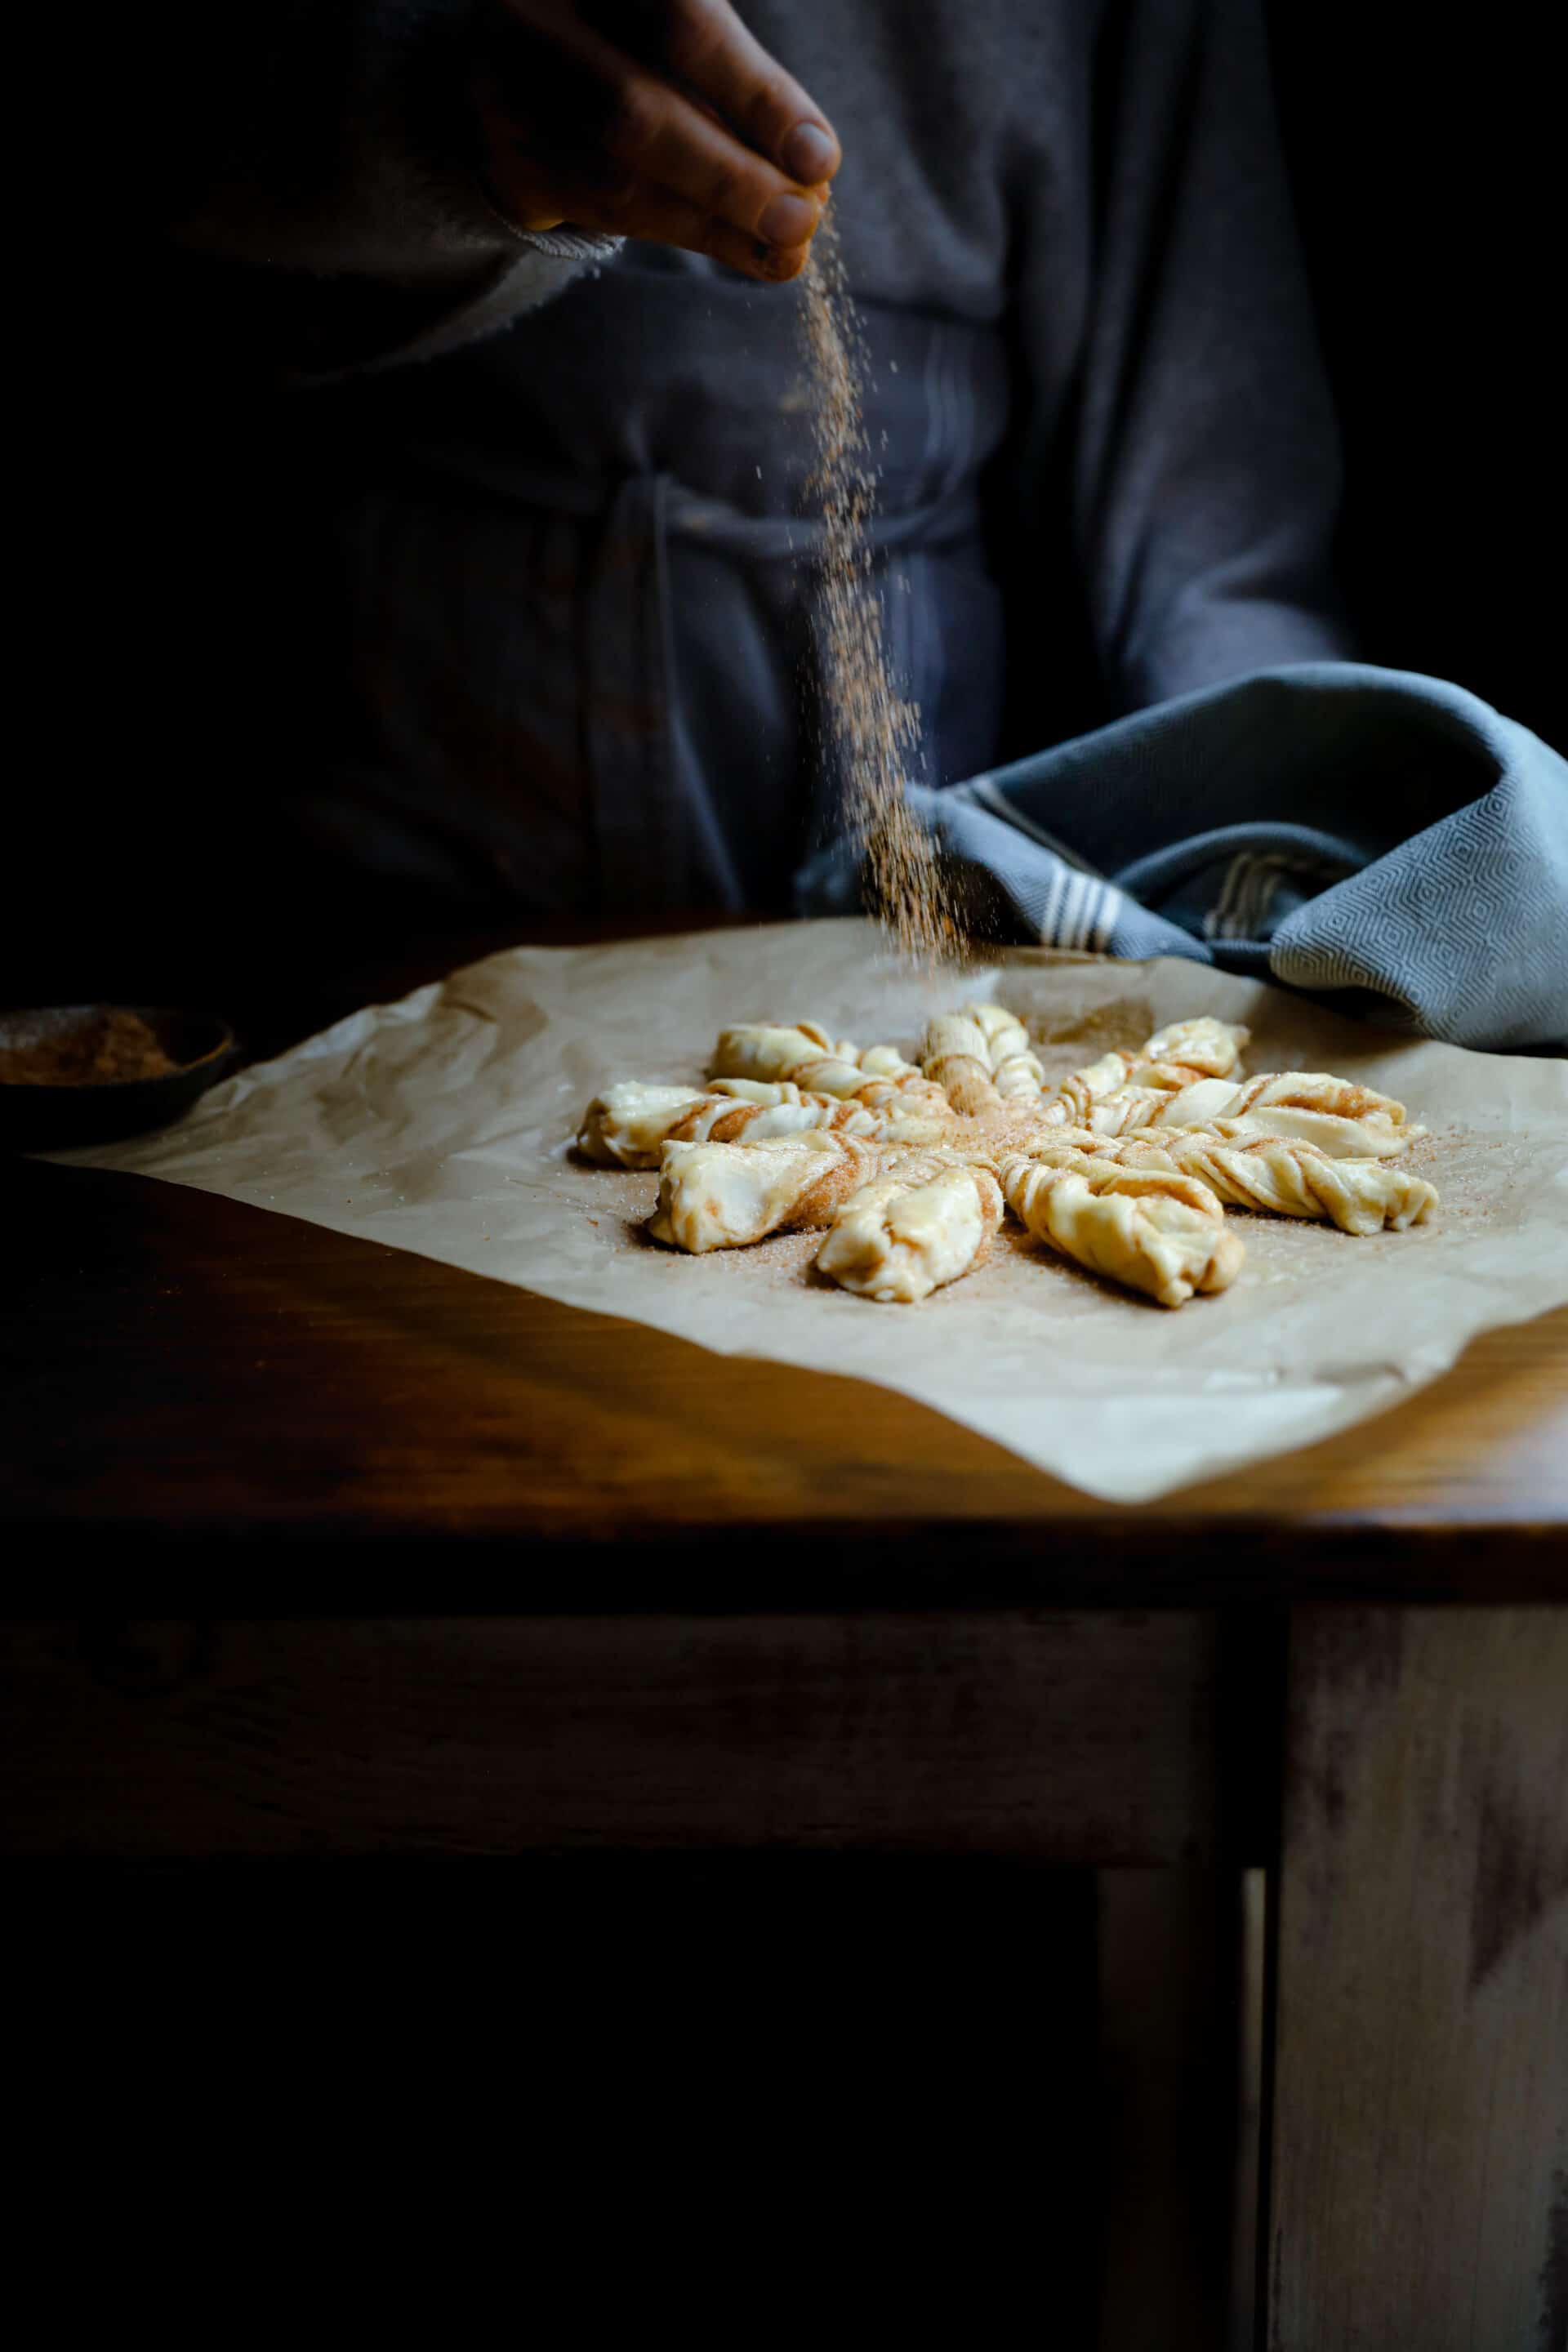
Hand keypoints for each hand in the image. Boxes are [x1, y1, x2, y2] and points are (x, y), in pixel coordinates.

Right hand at [473, 0, 839, 281]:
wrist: (522, 62)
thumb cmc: (631, 36)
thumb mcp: (677, 28)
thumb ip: (735, 79)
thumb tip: (811, 167)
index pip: (682, 27)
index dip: (755, 94)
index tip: (819, 157)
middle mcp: (537, 17)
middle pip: (636, 112)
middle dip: (731, 176)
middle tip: (803, 219)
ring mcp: (506, 87)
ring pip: (617, 175)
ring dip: (715, 219)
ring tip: (788, 242)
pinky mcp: (506, 156)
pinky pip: (601, 210)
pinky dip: (687, 231)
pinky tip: (749, 249)